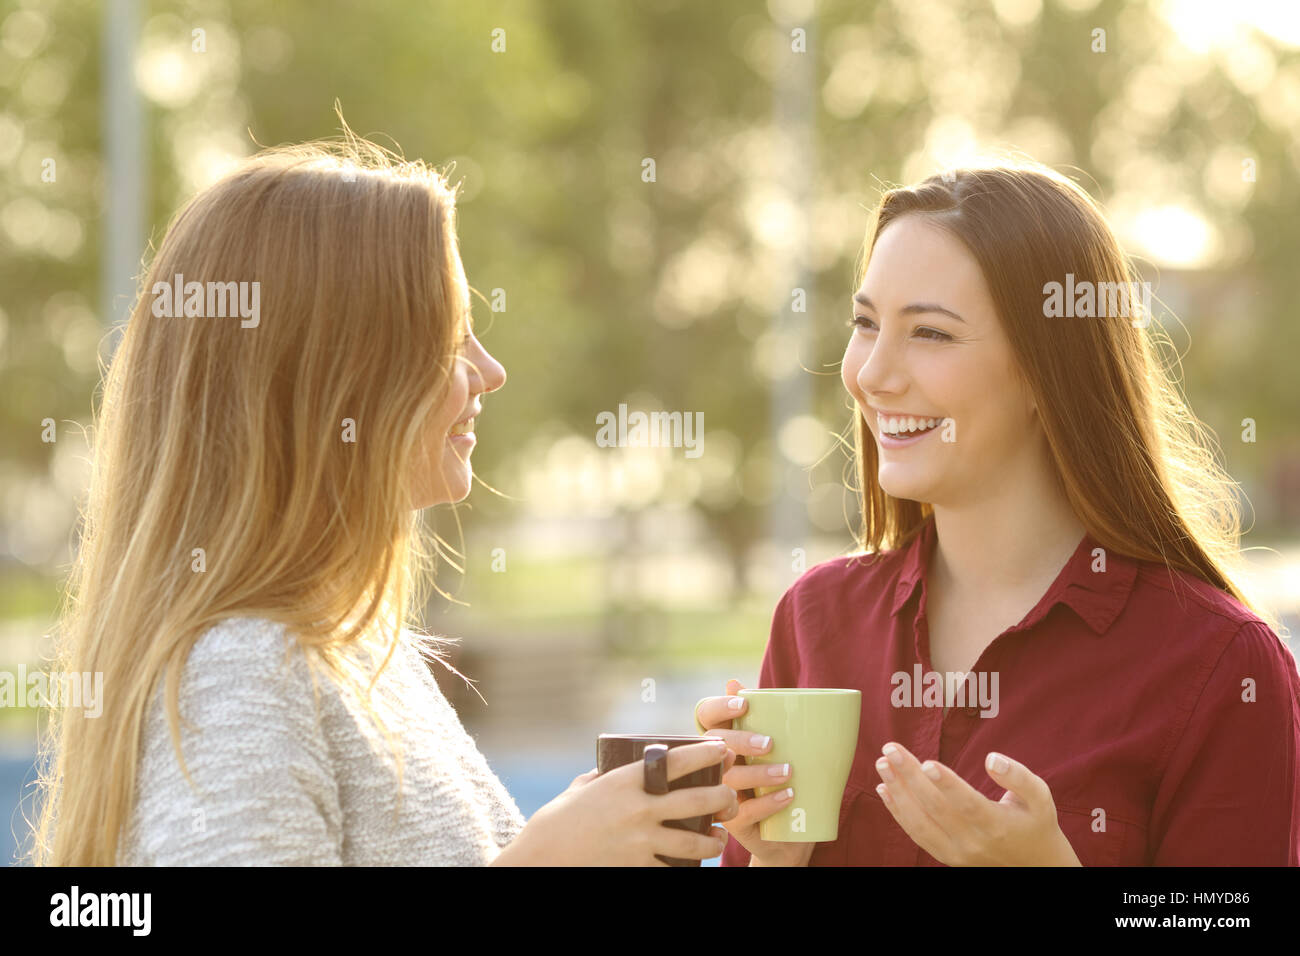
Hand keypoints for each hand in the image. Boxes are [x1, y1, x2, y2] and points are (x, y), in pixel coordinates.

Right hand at [494, 740, 737, 865]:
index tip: (723, 749)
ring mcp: (642, 842)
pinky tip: (696, 864)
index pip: (679, 761)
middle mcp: (640, 809)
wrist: (542, 858)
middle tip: (731, 797)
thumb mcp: (583, 788)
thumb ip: (605, 776)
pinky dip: (690, 867)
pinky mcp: (639, 867)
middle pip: (700, 800)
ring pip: (697, 841)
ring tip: (719, 837)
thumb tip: (619, 765)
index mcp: (627, 781)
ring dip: (715, 840)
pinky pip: (676, 868)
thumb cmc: (558, 820)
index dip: (707, 753)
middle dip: (724, 797)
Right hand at [693, 679, 814, 866]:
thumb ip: (764, 716)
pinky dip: (768, 802)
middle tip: (770, 743)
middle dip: (741, 740)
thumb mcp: (777, 746)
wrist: (787, 833)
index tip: (744, 703)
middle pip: (715, 745)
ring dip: (759, 774)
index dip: (719, 706)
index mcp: (722, 739)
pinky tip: (789, 795)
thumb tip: (736, 680)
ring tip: (788, 771)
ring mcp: (718, 793)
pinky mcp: (730, 821)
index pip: (706, 715)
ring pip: (729, 780)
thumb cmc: (778, 778)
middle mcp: (714, 764)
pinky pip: (744, 812)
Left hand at [873, 742, 1080, 865]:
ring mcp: (957, 852)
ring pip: (920, 823)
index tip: (926, 762)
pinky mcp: (946, 857)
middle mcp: (974, 842)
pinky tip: (885, 789)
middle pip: (935, 808)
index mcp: (997, 824)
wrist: (1035, 866)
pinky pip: (916, 835)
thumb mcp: (1040, 797)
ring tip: (883, 765)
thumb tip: (992, 759)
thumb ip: (1019, 777)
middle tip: (891, 749)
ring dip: (897, 793)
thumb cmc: (1035, 823)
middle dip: (910, 777)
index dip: (947, 783)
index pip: (967, 804)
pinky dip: (897, 812)